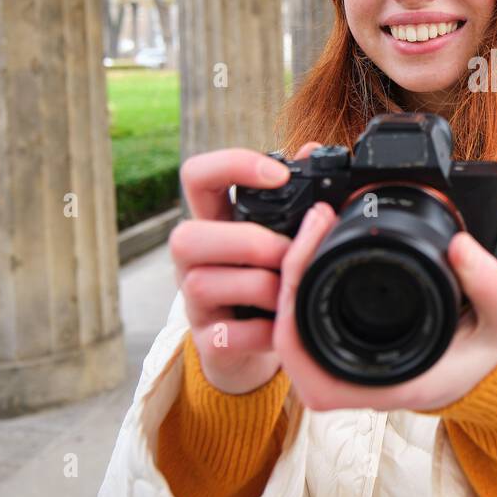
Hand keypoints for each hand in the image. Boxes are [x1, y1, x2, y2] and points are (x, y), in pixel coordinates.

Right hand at [171, 141, 321, 394]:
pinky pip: (223, 336)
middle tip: (288, 252)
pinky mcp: (209, 342)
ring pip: (200, 284)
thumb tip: (313, 150)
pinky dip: (260, 333)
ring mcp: (197, 302)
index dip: (231, 166)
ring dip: (258, 286)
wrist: (256, 347)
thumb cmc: (271, 278)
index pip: (197, 176)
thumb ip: (297, 196)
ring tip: (290, 291)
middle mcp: (195, 259)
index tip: (279, 175)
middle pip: (184, 236)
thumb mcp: (282, 234)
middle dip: (246, 241)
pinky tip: (283, 328)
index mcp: (216, 222)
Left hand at [271, 203, 496, 412]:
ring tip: (317, 223)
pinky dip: (309, 283)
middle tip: (314, 218)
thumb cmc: (496, 353)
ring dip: (295, 275)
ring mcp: (349, 369)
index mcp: (384, 384)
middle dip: (289, 270)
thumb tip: (458, 245)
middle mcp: (357, 382)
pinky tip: (322, 245)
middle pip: (288, 331)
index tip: (312, 238)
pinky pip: (311, 321)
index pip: (304, 349)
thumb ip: (488, 282)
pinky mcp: (351, 351)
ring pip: (294, 325)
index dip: (293, 293)